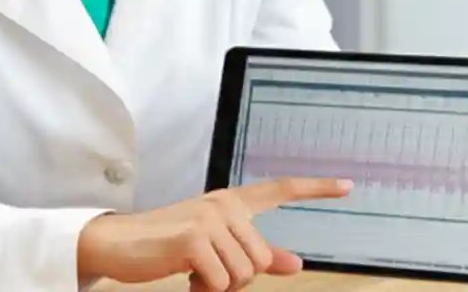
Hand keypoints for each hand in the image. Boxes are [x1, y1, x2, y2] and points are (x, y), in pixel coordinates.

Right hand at [76, 177, 352, 290]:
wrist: (118, 242)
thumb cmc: (167, 244)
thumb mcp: (215, 246)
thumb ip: (257, 254)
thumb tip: (297, 264)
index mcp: (232, 202)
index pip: (280, 189)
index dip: (317, 189)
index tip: (348, 185)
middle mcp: (224, 205)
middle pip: (261, 259)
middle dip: (237, 277)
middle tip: (206, 271)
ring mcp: (210, 219)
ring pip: (245, 274)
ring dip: (219, 286)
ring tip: (193, 272)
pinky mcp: (194, 238)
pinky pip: (222, 282)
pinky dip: (204, 289)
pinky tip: (184, 276)